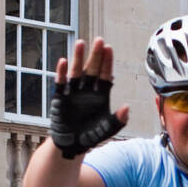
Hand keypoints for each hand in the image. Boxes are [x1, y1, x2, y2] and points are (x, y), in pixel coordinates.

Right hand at [49, 37, 130, 158]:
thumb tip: (127, 108)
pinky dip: (62, 73)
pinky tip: (63, 61)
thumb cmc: (91, 137)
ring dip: (79, 58)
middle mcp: (87, 91)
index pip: (105, 76)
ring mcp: (73, 92)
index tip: (109, 49)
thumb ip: (118, 120)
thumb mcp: (107, 130)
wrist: (72, 146)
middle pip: (92, 69)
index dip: (107, 63)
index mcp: (100, 96)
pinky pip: (61, 83)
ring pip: (77, 72)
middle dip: (95, 55)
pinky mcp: (60, 98)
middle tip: (99, 40)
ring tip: (81, 43)